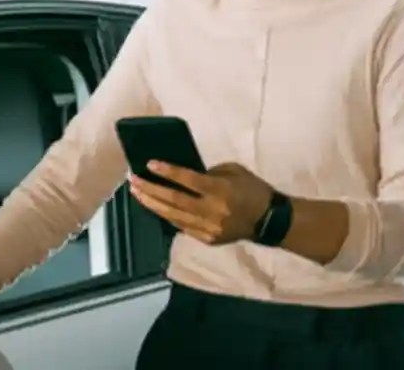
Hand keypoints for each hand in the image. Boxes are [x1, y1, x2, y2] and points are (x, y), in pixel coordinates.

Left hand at [129, 161, 274, 244]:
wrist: (268, 220)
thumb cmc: (252, 189)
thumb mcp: (234, 171)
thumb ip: (209, 173)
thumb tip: (184, 175)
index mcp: (220, 190)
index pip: (188, 180)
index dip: (168, 172)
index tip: (150, 164)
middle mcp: (212, 211)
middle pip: (174, 200)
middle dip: (151, 190)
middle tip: (134, 180)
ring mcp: (208, 228)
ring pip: (173, 216)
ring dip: (153, 204)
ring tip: (137, 193)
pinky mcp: (207, 239)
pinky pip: (181, 226)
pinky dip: (167, 216)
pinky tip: (155, 207)